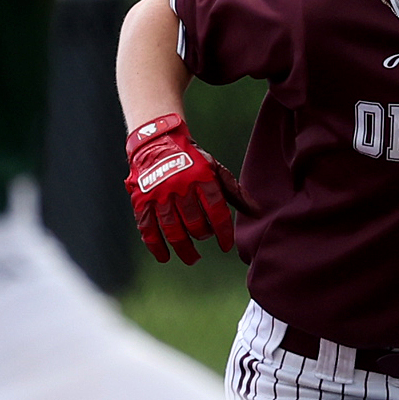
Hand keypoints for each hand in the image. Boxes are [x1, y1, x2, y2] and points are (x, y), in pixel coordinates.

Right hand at [124, 113, 258, 264]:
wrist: (157, 141)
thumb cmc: (191, 159)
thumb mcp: (215, 168)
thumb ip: (234, 191)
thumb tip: (257, 212)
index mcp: (201, 177)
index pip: (216, 211)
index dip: (223, 232)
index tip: (226, 245)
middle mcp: (179, 186)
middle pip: (194, 223)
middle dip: (203, 236)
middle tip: (205, 237)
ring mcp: (158, 195)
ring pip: (173, 230)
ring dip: (183, 249)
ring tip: (192, 258)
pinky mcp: (141, 200)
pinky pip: (148, 229)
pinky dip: (156, 246)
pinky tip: (164, 256)